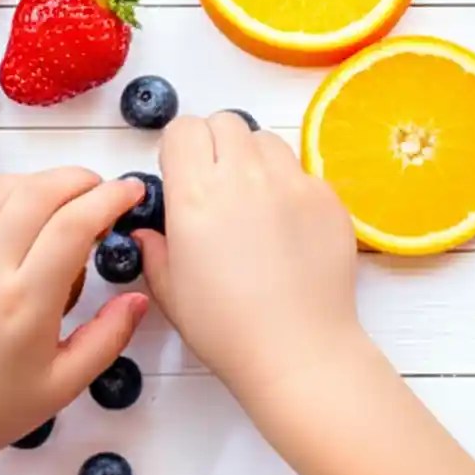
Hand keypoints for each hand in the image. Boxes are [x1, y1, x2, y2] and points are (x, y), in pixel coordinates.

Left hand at [0, 168, 148, 473]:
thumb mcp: (61, 387)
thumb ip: (106, 339)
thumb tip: (138, 298)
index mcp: (26, 302)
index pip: (74, 224)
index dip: (109, 197)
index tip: (131, 192)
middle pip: (38, 193)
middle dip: (78, 179)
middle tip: (100, 191)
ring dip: (37, 182)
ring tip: (61, 197)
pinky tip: (8, 209)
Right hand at [135, 113, 360, 396]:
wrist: (298, 352)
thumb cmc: (225, 328)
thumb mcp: (169, 291)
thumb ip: (153, 248)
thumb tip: (147, 231)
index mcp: (196, 194)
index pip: (183, 129)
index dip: (178, 148)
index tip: (180, 176)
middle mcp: (244, 177)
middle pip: (225, 122)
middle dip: (215, 144)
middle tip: (215, 184)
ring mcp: (292, 183)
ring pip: (266, 140)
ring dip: (253, 158)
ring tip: (252, 202)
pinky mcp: (328, 198)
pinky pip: (301, 171)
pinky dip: (288, 186)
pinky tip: (285, 228)